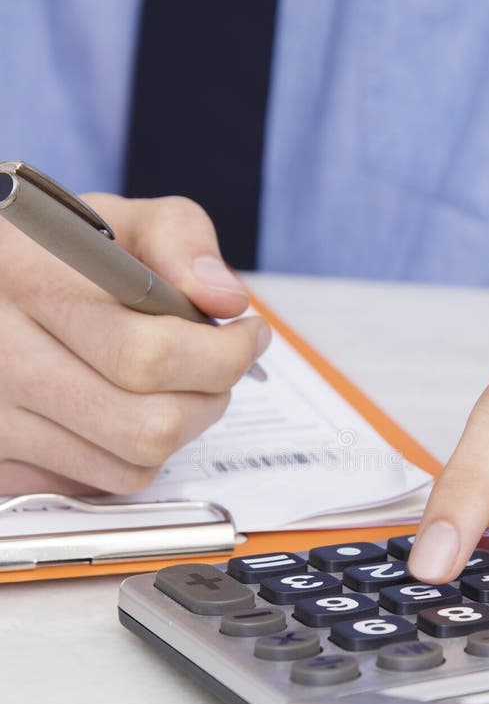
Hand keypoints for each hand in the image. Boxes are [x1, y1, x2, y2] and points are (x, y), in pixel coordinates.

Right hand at [0, 193, 270, 494]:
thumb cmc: (53, 259)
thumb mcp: (111, 219)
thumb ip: (178, 237)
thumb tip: (225, 300)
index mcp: (30, 282)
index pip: (149, 355)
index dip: (222, 355)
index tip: (248, 336)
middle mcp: (3, 358)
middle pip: (150, 425)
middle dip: (211, 398)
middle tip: (217, 367)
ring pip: (134, 465)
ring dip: (179, 429)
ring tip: (173, 385)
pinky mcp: (2, 464)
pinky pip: (101, 483)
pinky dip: (132, 454)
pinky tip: (123, 409)